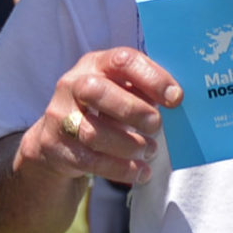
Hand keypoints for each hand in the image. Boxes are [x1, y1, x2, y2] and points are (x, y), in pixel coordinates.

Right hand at [19, 48, 180, 186]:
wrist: (58, 138)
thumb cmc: (103, 108)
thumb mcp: (120, 90)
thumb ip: (143, 90)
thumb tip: (177, 100)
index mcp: (95, 63)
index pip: (122, 61)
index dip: (152, 77)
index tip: (176, 97)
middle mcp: (72, 85)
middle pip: (96, 92)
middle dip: (132, 110)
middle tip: (156, 125)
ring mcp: (60, 117)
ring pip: (93, 132)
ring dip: (129, 145)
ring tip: (150, 151)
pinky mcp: (56, 147)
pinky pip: (90, 161)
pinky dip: (120, 168)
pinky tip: (140, 171)